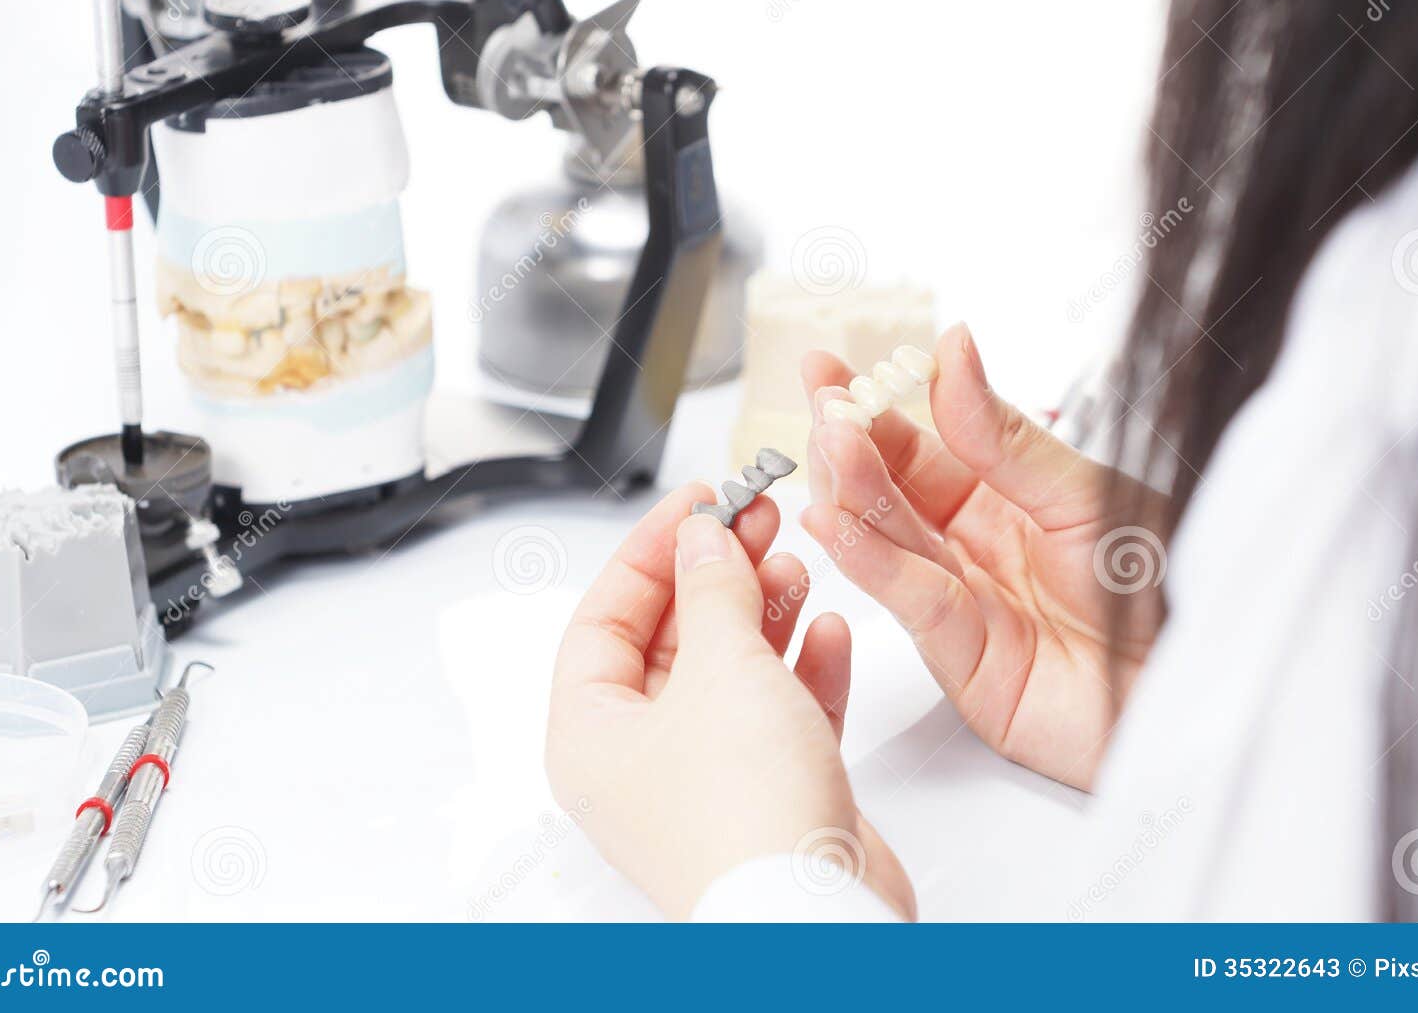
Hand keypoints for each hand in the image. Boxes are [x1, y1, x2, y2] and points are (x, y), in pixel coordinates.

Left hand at [546, 482, 914, 919]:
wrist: (816, 917)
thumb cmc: (743, 816)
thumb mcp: (722, 667)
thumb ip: (713, 588)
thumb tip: (702, 536)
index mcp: (589, 732)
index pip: (604, 616)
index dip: (652, 549)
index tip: (698, 500)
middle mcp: (638, 759)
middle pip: (670, 638)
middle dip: (717, 574)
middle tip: (757, 517)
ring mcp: (704, 779)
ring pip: (728, 672)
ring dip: (764, 613)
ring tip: (794, 563)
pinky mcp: (768, 794)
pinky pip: (778, 713)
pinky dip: (803, 669)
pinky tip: (828, 630)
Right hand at [800, 323, 1167, 788]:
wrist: (1209, 679)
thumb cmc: (1167, 586)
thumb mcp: (1083, 489)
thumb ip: (1001, 433)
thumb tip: (952, 348)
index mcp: (1003, 499)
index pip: (915, 447)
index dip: (870, 408)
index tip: (825, 369)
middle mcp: (972, 549)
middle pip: (889, 494)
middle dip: (849, 447)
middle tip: (824, 407)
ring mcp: (964, 605)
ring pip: (888, 542)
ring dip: (852, 494)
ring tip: (828, 445)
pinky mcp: (964, 664)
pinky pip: (911, 603)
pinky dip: (871, 562)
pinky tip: (837, 522)